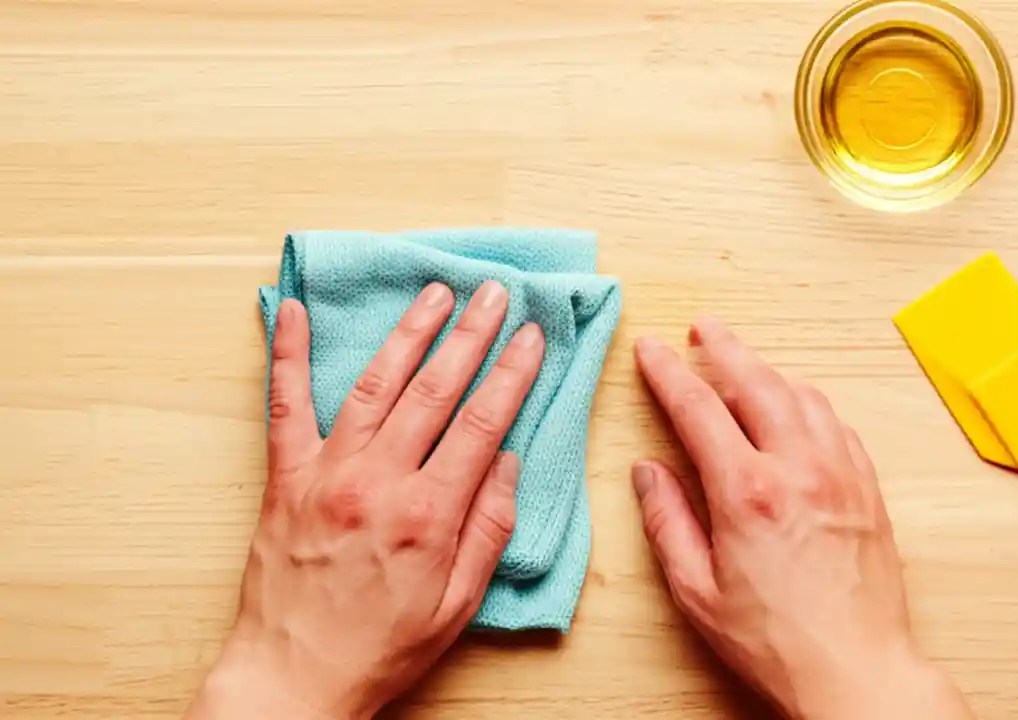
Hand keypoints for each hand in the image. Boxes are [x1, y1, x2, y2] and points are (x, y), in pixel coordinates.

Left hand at [187, 280, 544, 719]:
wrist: (294, 677)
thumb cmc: (382, 647)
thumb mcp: (458, 603)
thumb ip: (488, 528)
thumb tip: (506, 461)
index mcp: (428, 514)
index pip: (481, 423)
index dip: (511, 374)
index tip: (531, 335)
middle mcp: (377, 481)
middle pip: (433, 390)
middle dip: (470, 335)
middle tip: (494, 293)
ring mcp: (327, 473)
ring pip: (374, 384)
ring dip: (408, 332)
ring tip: (435, 292)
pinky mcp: (286, 477)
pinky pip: (285, 405)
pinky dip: (286, 353)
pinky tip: (289, 308)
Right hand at [632, 319, 972, 719]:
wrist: (857, 670)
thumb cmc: (777, 642)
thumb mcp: (697, 590)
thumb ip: (667, 521)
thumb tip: (648, 472)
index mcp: (748, 491)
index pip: (699, 408)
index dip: (669, 372)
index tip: (652, 350)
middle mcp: (799, 469)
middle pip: (757, 381)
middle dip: (724, 347)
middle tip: (703, 329)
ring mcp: (841, 474)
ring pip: (803, 396)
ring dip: (769, 371)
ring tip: (745, 363)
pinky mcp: (868, 489)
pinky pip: (837, 425)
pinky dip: (810, 404)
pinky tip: (798, 410)